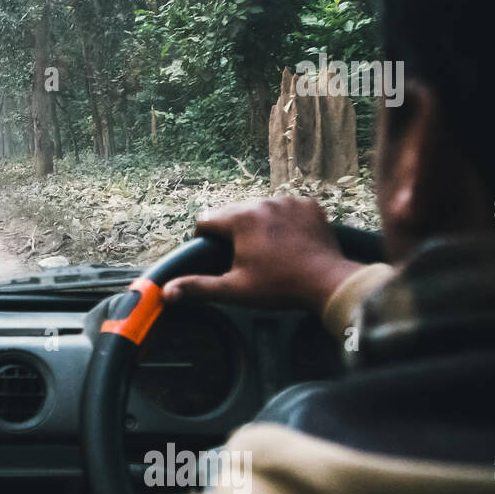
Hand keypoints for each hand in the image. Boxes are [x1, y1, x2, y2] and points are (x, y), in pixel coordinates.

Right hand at [162, 197, 362, 314]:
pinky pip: (286, 209)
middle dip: (233, 232)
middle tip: (244, 258)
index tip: (216, 255)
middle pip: (233, 212)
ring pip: (260, 209)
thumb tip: (166, 292)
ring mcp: (288, 201)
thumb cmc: (278, 287)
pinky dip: (283, 221)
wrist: (328, 282)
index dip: (206, 239)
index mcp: (240, 219)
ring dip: (257, 224)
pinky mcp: (308, 205)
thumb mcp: (234, 290)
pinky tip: (288, 242)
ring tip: (268, 250)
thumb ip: (198, 287)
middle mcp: (262, 202)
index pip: (207, 220)